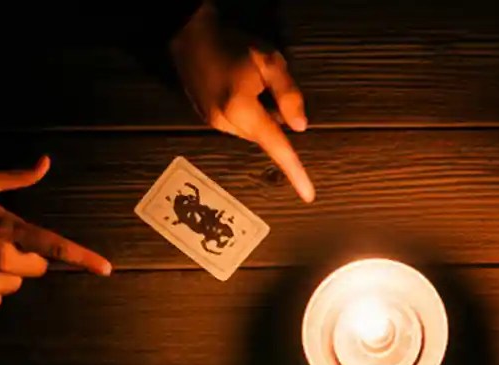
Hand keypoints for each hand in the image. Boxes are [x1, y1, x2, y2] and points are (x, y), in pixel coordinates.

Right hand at [0, 155, 112, 312]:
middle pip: (39, 267)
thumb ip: (16, 176)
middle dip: (27, 257)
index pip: (56, 247)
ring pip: (19, 283)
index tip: (106, 269)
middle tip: (1, 242)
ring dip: (9, 273)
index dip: (84, 258)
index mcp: (10, 229)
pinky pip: (0, 299)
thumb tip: (45, 162)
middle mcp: (3, 257)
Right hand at [170, 2, 313, 202]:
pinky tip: (239, 88)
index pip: (276, 146)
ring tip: (251, 83)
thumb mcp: (269, 61)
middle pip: (264, 136)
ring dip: (259, 115)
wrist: (190, 35)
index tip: (308, 195)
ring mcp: (213, 122)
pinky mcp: (206, 118)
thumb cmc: (233, 45)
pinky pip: (236, 125)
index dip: (296, 172)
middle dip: (274, 118)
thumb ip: (288, 95)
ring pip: (251, 131)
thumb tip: (301, 127)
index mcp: (242, 111)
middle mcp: (225, 124)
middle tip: (268, 86)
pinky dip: (245, 113)